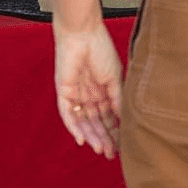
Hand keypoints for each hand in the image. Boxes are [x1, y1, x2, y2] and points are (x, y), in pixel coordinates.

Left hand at [53, 23, 123, 158]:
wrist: (83, 33)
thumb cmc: (101, 50)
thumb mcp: (114, 78)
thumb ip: (118, 100)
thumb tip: (124, 121)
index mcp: (102, 90)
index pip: (109, 116)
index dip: (115, 131)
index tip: (122, 146)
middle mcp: (88, 95)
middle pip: (96, 122)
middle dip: (104, 138)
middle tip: (111, 154)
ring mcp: (75, 94)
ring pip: (82, 121)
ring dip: (91, 136)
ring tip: (100, 149)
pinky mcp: (63, 92)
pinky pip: (67, 114)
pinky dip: (73, 127)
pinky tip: (81, 140)